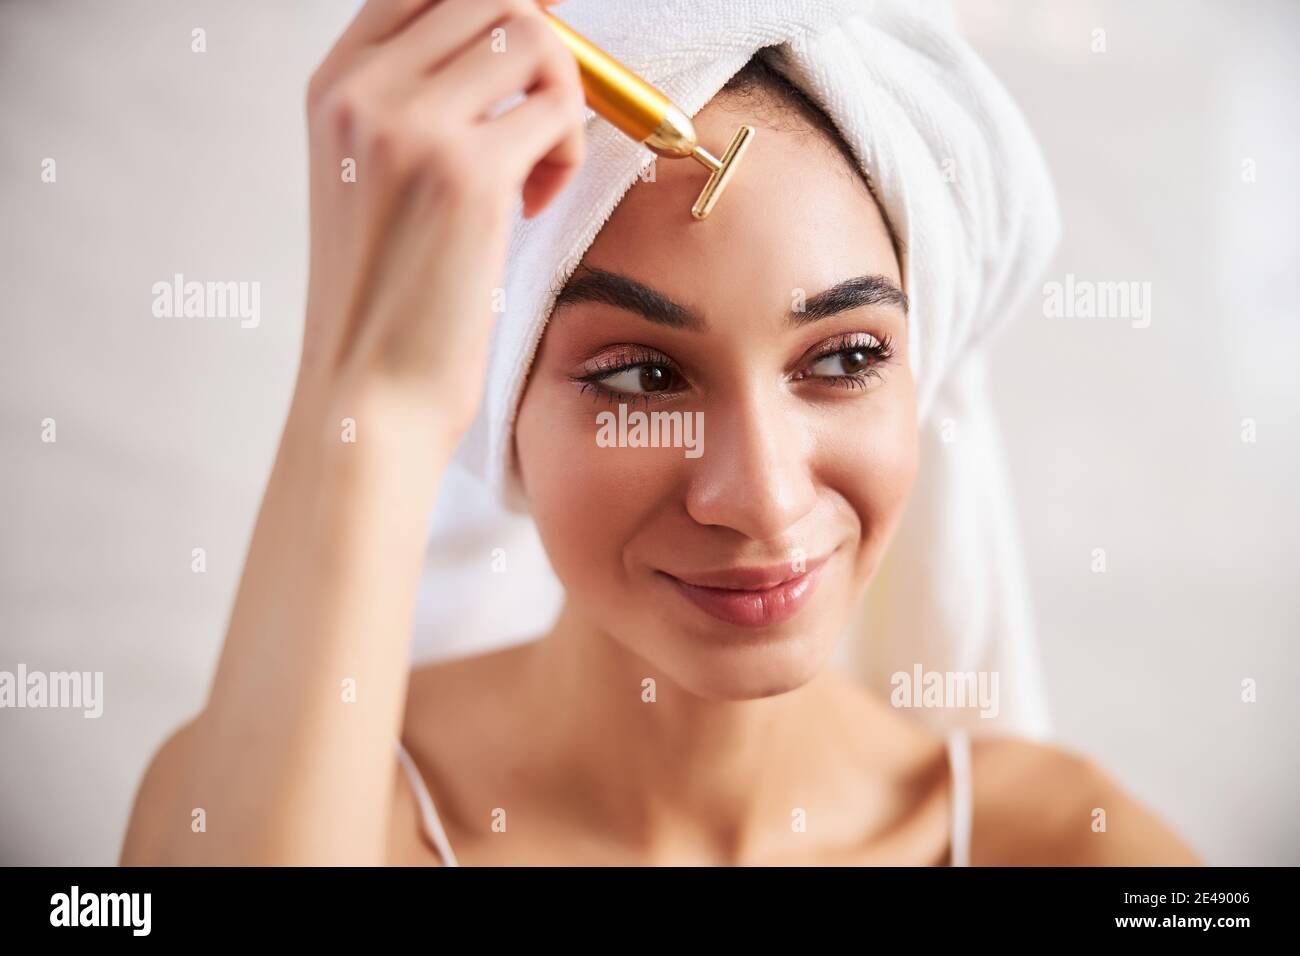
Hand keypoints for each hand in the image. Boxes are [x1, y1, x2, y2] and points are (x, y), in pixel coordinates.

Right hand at [296, 0, 584, 443]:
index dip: (495, 4)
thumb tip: (520, 26)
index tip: (533, 45)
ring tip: (536, 166)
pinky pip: (557, 107)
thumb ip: (420, 98)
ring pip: (531, 36)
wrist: (372, 391)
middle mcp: (362, 92)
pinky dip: (566, 150)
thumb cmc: (391, 295)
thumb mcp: (377, 176)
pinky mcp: (467, 175)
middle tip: (542, 119)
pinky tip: (535, 202)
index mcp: (334, 86)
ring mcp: (410, 127)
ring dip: (559, 96)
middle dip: (541, 49)